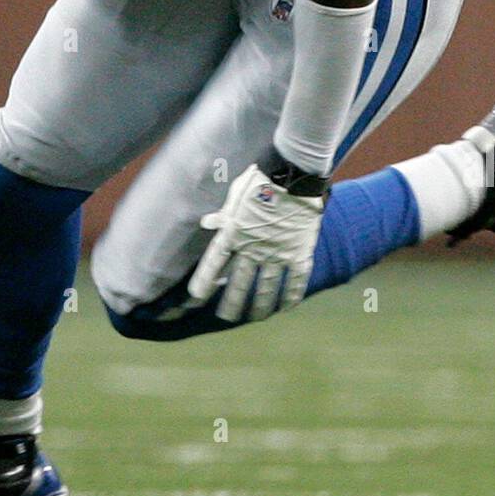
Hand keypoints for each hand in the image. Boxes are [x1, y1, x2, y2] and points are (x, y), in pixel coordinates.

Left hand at [188, 162, 324, 321]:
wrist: (296, 176)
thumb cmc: (263, 180)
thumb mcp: (238, 193)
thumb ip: (224, 213)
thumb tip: (207, 223)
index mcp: (235, 233)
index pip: (214, 263)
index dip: (204, 282)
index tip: (195, 299)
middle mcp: (254, 248)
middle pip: (239, 282)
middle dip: (231, 303)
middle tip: (225, 318)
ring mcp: (278, 253)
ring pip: (267, 288)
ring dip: (260, 306)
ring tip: (254, 318)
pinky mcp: (299, 253)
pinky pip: (296, 280)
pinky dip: (292, 296)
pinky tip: (287, 308)